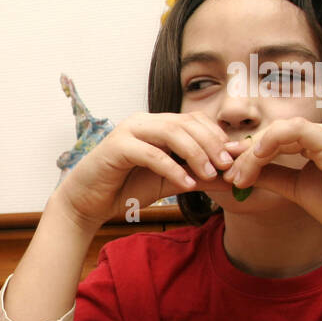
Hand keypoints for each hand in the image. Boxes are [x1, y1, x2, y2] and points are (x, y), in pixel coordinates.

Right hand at [57, 112, 235, 228]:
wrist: (88, 202)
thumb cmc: (126, 189)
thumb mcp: (170, 182)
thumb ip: (197, 177)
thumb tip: (232, 179)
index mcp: (156, 124)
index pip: (193, 119)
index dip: (216, 135)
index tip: (233, 158)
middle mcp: (143, 121)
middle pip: (186, 123)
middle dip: (211, 143)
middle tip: (227, 165)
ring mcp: (128, 131)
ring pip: (171, 133)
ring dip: (195, 153)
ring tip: (210, 174)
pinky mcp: (116, 146)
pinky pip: (151, 153)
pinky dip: (172, 168)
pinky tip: (187, 183)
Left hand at [224, 117, 321, 247]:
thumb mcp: (296, 188)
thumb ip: (272, 175)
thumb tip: (240, 172)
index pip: (280, 136)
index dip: (251, 151)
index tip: (230, 167)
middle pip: (276, 132)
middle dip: (247, 154)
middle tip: (228, 175)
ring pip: (279, 131)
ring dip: (252, 154)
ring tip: (238, 177)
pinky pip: (292, 132)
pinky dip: (268, 145)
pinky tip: (253, 163)